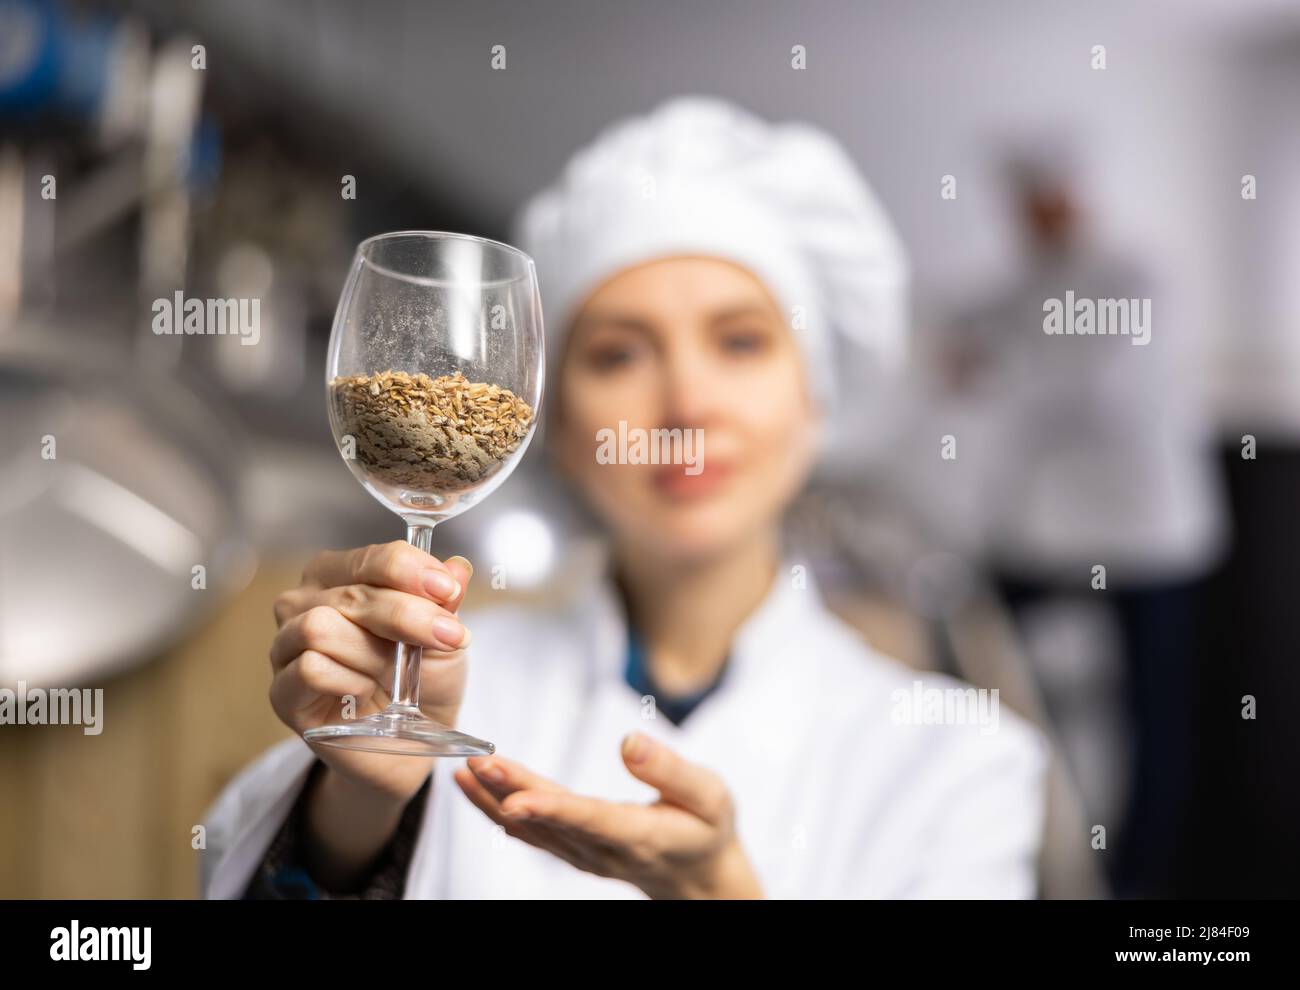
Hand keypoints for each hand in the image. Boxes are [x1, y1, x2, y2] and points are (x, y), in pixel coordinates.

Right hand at [269, 540, 473, 802]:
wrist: (409, 743)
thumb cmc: (421, 680)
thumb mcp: (445, 637)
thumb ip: (447, 601)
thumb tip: (457, 568)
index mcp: (340, 574)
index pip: (371, 558)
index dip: (411, 570)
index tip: (448, 590)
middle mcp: (304, 603)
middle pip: (351, 593)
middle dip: (406, 616)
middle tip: (447, 637)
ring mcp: (286, 646)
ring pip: (321, 627)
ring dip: (372, 653)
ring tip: (394, 674)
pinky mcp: (282, 692)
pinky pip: (308, 669)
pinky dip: (348, 680)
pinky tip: (364, 690)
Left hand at [455, 733, 762, 898]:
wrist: (702, 877)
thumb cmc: (708, 829)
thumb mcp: (709, 794)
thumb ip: (670, 769)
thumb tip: (629, 740)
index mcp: (639, 834)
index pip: (590, 820)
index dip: (551, 809)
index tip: (516, 799)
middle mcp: (604, 851)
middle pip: (552, 821)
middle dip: (512, 792)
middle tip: (479, 763)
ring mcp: (585, 856)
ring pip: (534, 830)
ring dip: (496, 801)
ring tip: (465, 773)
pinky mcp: (575, 851)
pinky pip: (532, 835)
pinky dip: (500, 813)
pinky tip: (477, 794)